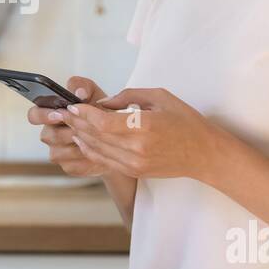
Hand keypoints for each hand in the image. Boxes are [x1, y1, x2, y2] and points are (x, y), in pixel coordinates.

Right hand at [27, 77, 108, 176]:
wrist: (115, 136)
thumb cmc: (98, 111)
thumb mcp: (93, 94)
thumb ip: (82, 87)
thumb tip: (79, 93)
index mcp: (50, 114)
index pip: (34, 115)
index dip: (42, 115)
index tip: (58, 113)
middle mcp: (50, 133)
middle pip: (45, 136)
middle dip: (61, 132)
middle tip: (76, 129)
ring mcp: (57, 151)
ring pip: (58, 151)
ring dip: (76, 145)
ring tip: (93, 138)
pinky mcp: (69, 166)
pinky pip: (71, 165)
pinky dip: (85, 158)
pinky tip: (96, 152)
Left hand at [59, 88, 217, 180]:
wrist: (204, 154)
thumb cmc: (185, 121)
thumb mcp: (160, 97)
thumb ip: (128, 96)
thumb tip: (102, 102)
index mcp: (144, 127)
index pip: (102, 122)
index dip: (83, 114)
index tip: (73, 105)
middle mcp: (136, 148)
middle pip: (95, 136)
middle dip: (76, 123)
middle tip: (64, 112)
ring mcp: (134, 163)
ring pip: (96, 150)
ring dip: (80, 136)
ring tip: (69, 124)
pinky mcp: (134, 171)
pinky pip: (105, 161)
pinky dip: (90, 150)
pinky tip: (83, 140)